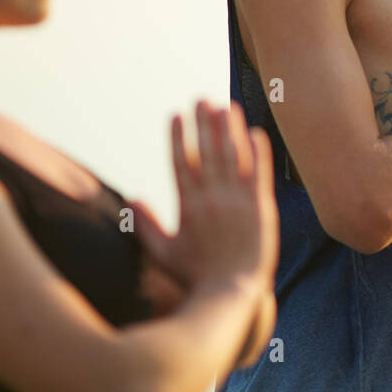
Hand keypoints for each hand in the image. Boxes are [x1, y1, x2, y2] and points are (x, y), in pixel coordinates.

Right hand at [135, 100, 278, 298]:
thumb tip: (131, 199)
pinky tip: (256, 133)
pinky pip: (259, 174)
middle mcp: (212, 199)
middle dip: (203, 124)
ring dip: (228, 130)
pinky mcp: (261, 208)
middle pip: (206, 152)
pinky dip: (258, 152)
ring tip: (225, 106)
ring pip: (232, 157)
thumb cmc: (196, 277)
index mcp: (188, 206)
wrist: (232, 293)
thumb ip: (146, 226)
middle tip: (201, 99)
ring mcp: (237, 202)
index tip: (175, 114)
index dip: (178, 137)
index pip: (180, 163)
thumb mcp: (163, 253)